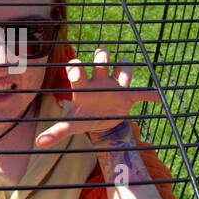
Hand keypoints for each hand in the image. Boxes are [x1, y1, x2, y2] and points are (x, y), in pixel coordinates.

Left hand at [35, 49, 159, 147]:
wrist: (101, 123)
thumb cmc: (83, 117)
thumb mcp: (71, 124)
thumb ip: (57, 131)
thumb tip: (40, 142)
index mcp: (82, 85)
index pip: (77, 66)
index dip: (76, 66)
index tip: (76, 73)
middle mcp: (99, 80)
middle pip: (101, 57)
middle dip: (101, 57)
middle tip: (102, 67)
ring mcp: (115, 85)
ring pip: (122, 64)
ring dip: (124, 70)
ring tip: (124, 84)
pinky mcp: (129, 95)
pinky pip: (142, 91)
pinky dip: (150, 94)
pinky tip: (157, 98)